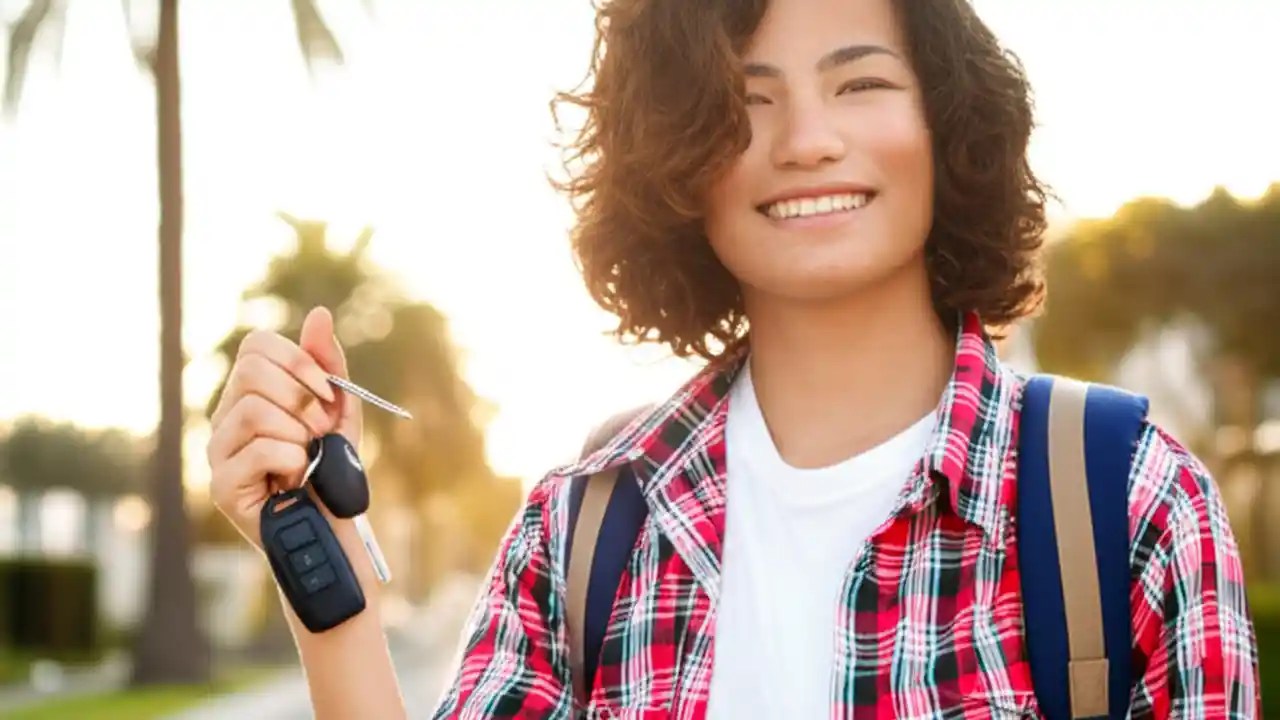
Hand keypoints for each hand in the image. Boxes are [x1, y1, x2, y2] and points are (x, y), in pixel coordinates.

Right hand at [206, 306, 363, 549]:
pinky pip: (259, 449)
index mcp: (249, 394)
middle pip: (250, 372)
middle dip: (301, 397)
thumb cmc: (332, 466)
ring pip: (253, 410)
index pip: (255, 346)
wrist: (335, 523)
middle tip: (320, 429)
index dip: (298, 361)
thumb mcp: (338, 409)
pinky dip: (293, 460)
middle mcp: (225, 417)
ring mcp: (218, 451)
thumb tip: (319, 314)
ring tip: (308, 457)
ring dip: (297, 433)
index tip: (329, 392)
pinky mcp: (222, 485)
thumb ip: (326, 363)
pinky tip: (297, 477)